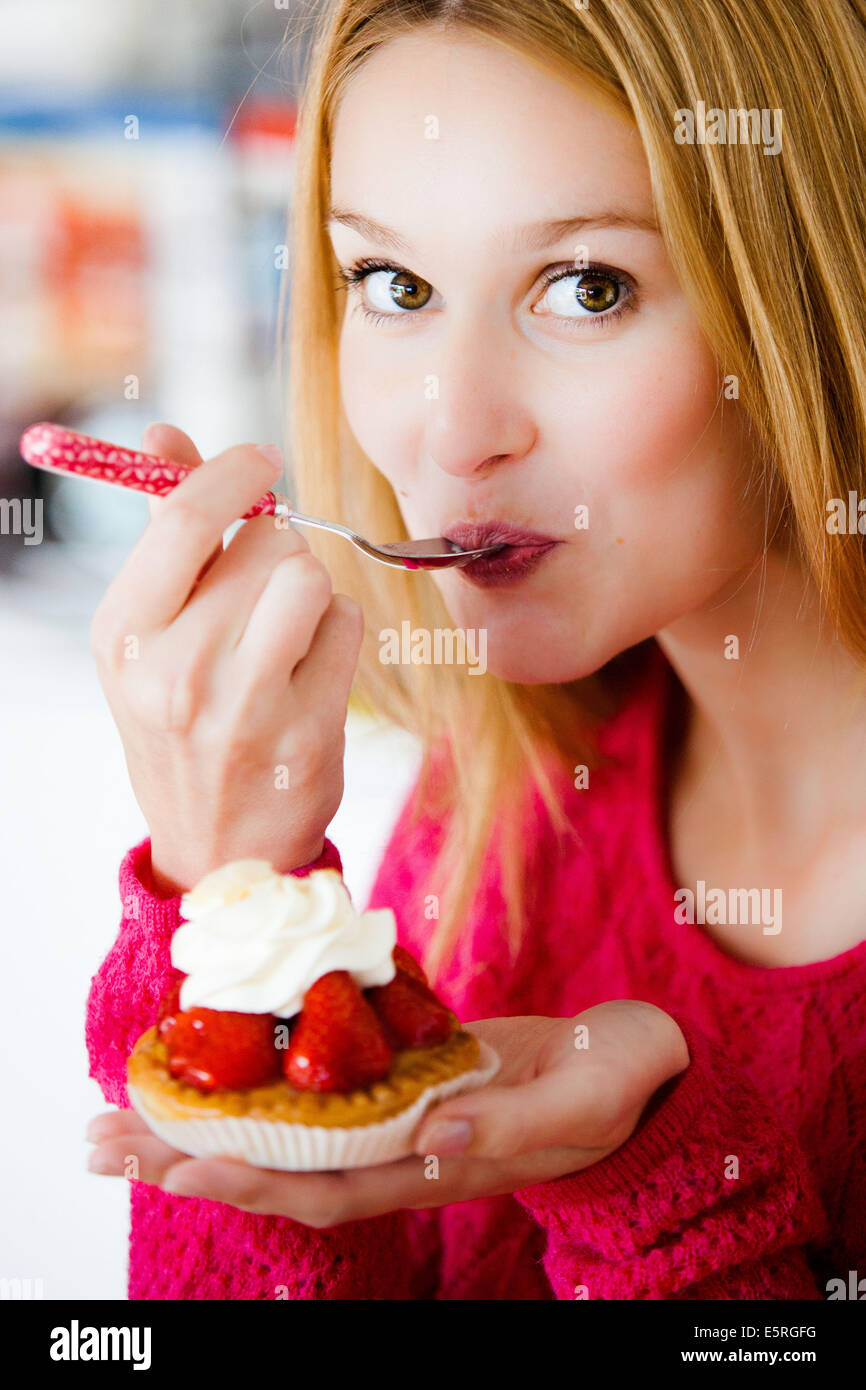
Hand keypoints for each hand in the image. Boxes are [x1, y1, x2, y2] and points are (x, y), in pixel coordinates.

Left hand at [86, 1001, 688, 1224]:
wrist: (640, 1062)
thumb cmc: (623, 1083)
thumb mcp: (583, 1099)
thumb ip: (512, 1127)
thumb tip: (430, 1138)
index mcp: (442, 1166)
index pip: (328, 1187)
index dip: (252, 1182)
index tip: (178, 1163)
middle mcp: (404, 1149)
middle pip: (281, 1168)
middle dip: (193, 1159)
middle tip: (104, 1141)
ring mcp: (400, 1112)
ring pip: (289, 1128)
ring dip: (208, 1119)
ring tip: (128, 1104)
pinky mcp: (405, 1071)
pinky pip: (320, 1080)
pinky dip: (263, 1073)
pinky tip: (218, 1053)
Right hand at [89, 423, 362, 892]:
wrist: (219, 845)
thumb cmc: (182, 724)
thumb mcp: (148, 638)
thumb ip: (161, 532)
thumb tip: (163, 435)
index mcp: (126, 637)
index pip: (183, 518)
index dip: (232, 472)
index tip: (259, 461)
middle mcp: (177, 674)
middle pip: (266, 543)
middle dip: (275, 549)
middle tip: (261, 593)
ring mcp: (245, 708)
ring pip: (311, 577)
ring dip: (309, 588)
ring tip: (285, 629)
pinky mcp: (308, 733)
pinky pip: (347, 623)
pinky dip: (336, 632)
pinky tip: (309, 669)